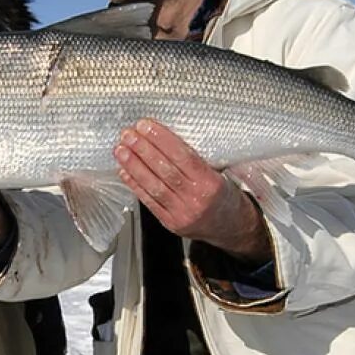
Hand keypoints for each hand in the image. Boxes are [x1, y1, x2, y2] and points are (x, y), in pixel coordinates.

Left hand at [114, 119, 269, 261]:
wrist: (232, 228)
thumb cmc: (224, 196)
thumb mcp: (219, 174)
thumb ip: (196, 160)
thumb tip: (164, 137)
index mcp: (212, 184)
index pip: (184, 157)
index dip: (162, 140)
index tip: (146, 126)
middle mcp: (197, 200)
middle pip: (166, 171)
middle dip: (143, 150)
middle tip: (128, 135)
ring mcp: (182, 214)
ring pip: (154, 187)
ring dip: (134, 166)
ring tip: (121, 151)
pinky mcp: (171, 224)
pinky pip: (150, 203)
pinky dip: (135, 185)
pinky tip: (124, 172)